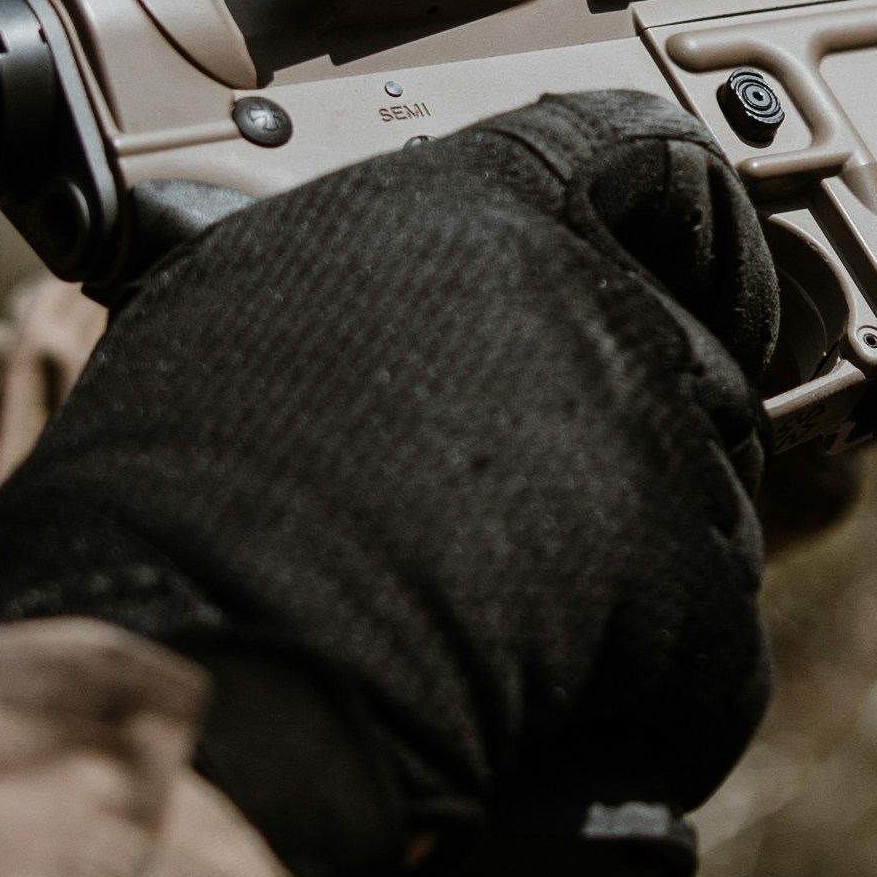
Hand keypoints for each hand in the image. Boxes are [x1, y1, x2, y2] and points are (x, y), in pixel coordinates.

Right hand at [0, 92, 777, 876]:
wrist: (205, 655)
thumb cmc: (166, 500)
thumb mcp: (245, 317)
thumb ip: (370, 294)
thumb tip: (390, 344)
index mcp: (480, 203)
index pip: (641, 157)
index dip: (686, 224)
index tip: (686, 273)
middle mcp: (595, 298)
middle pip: (690, 357)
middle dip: (635, 444)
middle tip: (527, 524)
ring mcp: (662, 444)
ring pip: (709, 509)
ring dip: (636, 574)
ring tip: (502, 633)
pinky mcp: (699, 591)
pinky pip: (708, 652)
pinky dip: (646, 699)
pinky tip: (546, 719)